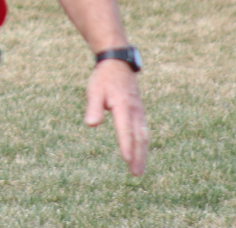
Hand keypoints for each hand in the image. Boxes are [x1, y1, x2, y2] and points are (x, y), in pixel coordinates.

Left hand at [86, 59, 148, 175]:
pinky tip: (140, 154)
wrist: (118, 63)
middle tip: (135, 173)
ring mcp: (139, 111)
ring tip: (138, 169)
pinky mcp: (139, 112)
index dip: (126, 145)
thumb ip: (93, 107)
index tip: (126, 160)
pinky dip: (143, 144)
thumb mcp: (94, 90)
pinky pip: (143, 131)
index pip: (125, 129)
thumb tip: (91, 124)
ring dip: (142, 153)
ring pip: (143, 136)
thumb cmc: (103, 78)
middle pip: (139, 137)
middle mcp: (135, 110)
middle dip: (138, 156)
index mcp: (123, 105)